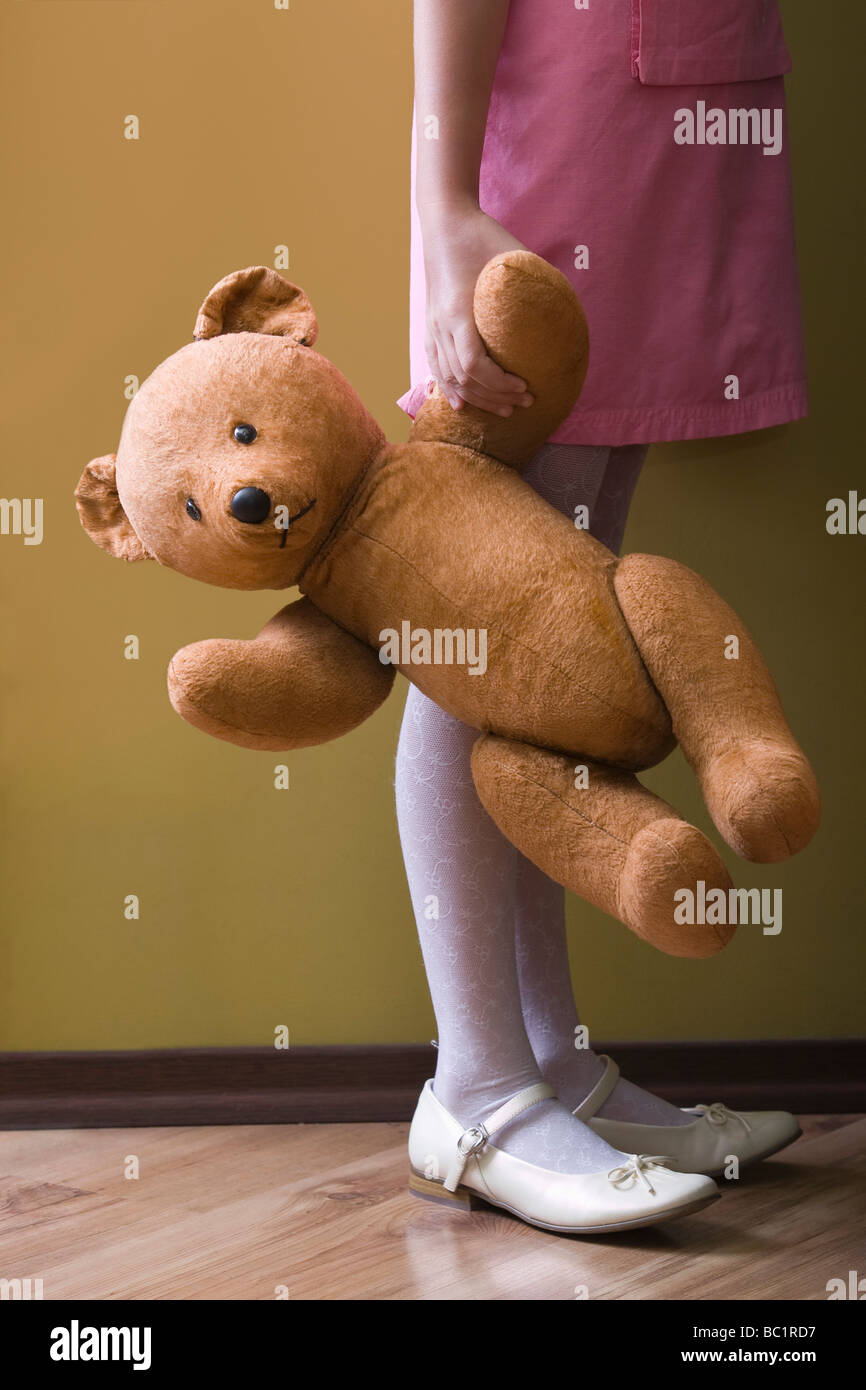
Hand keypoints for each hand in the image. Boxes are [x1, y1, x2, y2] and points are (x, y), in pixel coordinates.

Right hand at [420, 201, 535, 415]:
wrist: (446, 224)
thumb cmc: (485, 238)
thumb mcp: (515, 258)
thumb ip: (536, 286)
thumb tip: (568, 313)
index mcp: (457, 311)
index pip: (473, 365)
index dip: (498, 384)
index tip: (524, 385)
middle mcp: (439, 325)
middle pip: (464, 379)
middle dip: (495, 397)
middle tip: (525, 402)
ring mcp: (432, 328)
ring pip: (449, 379)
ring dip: (478, 399)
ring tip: (505, 409)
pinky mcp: (430, 328)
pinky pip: (437, 368)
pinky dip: (449, 390)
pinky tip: (463, 406)